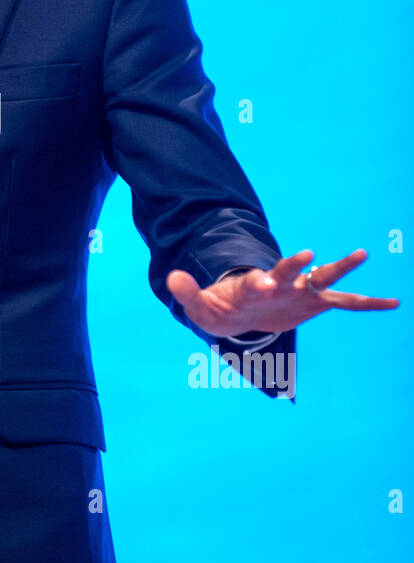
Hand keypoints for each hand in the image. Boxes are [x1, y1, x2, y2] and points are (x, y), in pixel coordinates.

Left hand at [166, 249, 399, 337]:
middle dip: (296, 265)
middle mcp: (281, 283)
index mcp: (253, 285)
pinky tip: (393, 303)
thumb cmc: (221, 307)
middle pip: (290, 270)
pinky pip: (346, 302)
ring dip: (340, 267)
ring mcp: (301, 290)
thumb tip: (171, 280)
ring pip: (323, 277)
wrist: (241, 311)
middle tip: (309, 254)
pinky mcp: (315, 302)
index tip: (263, 283)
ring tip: (362, 252)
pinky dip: (368, 303)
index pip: (256, 280)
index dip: (259, 281)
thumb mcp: (201, 306)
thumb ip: (189, 293)